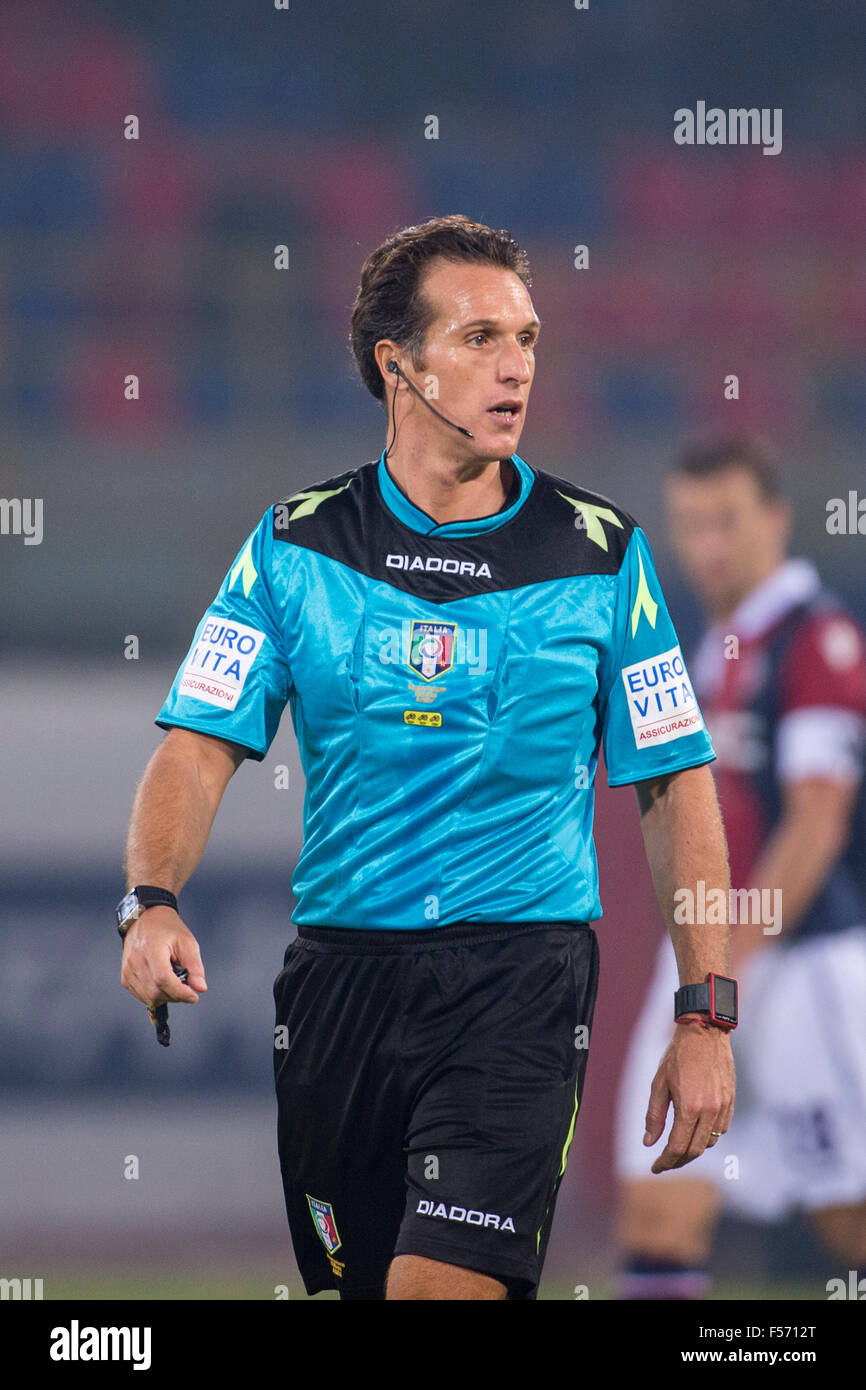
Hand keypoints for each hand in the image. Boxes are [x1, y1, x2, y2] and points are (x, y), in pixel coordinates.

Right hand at [120, 904, 206, 1008]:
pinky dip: (156, 995)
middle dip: (175, 995)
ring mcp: (127, 970)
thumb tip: (200, 988)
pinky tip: (163, 983)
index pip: (163, 979)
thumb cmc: (167, 928)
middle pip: (156, 992)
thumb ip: (195, 967)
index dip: (180, 992)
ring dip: (166, 996)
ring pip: (149, 998)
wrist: (146, 919)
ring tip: (174, 981)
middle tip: (187, 986)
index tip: (194, 996)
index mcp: (150, 948)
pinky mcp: (125, 977)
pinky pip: (141, 995)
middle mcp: (135, 960)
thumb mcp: (187, 942)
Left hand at [643, 1023, 734, 1173]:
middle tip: (665, 1162)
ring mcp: (723, 1107)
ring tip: (678, 1147)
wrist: (704, 1033)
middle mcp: (709, 1111)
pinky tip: (696, 1132)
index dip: (665, 1161)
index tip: (655, 1167)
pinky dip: (708, 1137)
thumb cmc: (678, 1056)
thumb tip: (649, 1142)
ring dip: (693, 1150)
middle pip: (695, 1150)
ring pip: (709, 1142)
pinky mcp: (730, 1101)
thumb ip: (654, 1116)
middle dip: (678, 1161)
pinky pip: (721, 1130)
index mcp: (689, 1107)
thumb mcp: (658, 1084)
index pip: (678, 1147)